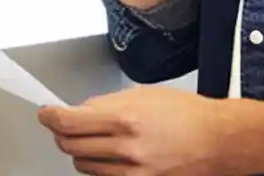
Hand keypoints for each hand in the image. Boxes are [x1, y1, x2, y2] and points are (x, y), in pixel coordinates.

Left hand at [38, 86, 230, 175]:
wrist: (217, 141)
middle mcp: (127, 148)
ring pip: (82, 166)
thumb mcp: (144, 95)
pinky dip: (99, 167)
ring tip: (97, 139)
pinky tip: (110, 155)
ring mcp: (133, 172)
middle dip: (62, 133)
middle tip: (63, 124)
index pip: (70, 122)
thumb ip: (107, 103)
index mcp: (127, 119)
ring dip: (81, 151)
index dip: (50, 117)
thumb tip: (79, 110)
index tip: (45, 113)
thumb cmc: (187, 114)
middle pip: (70, 146)